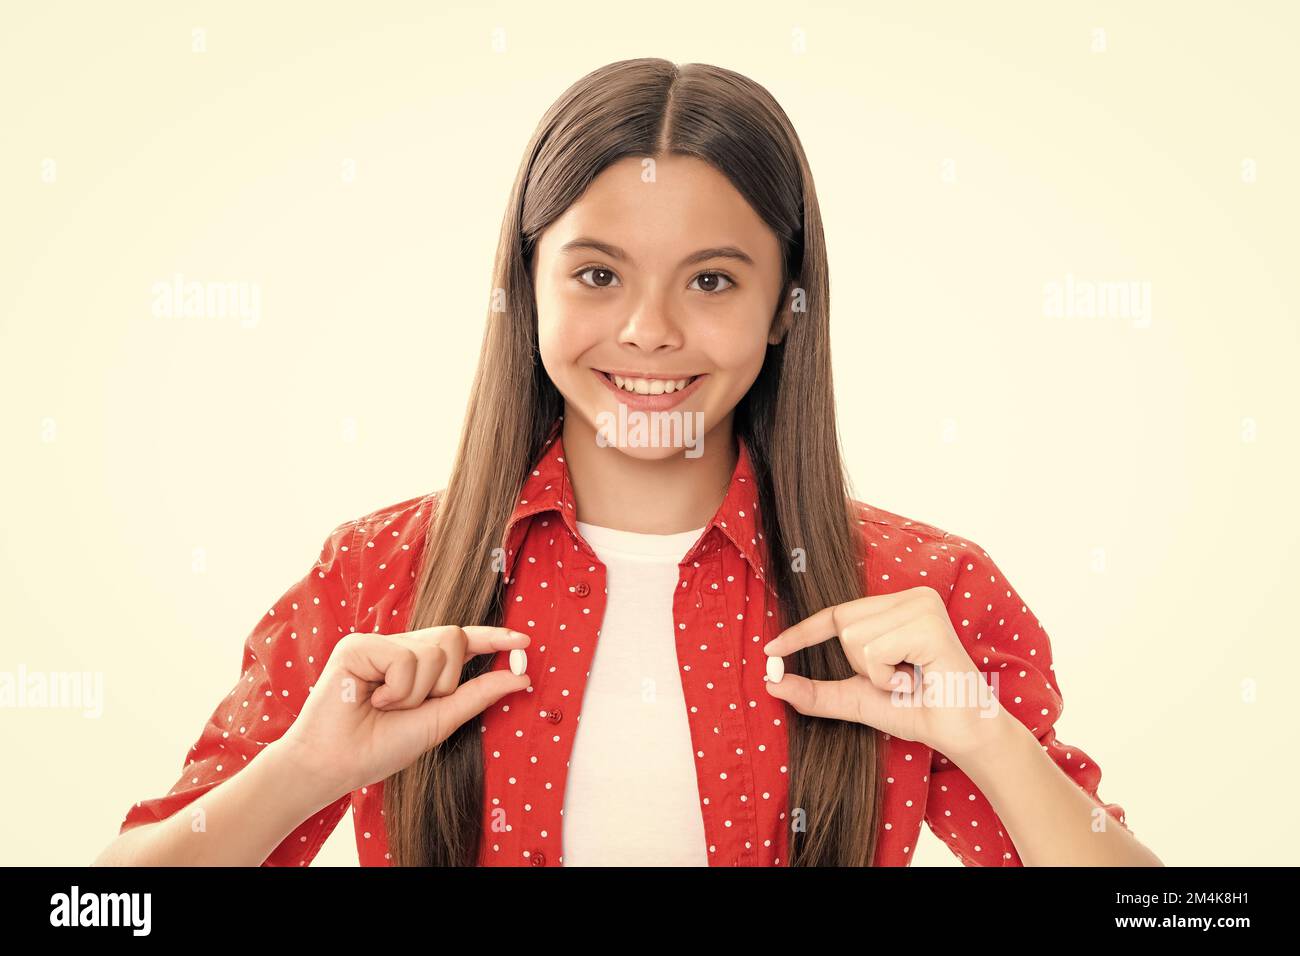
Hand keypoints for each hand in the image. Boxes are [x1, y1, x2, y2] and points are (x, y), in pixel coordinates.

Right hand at [278, 626, 530, 802]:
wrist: (337, 764)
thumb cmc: (380, 747)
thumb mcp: (440, 720)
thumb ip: (478, 695)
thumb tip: (521, 677)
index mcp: (419, 664)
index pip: (463, 641)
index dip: (493, 638)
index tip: (524, 642)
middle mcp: (401, 647)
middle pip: (454, 639)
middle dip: (445, 681)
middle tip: (412, 706)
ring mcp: (380, 643)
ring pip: (432, 650)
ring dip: (416, 692)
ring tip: (385, 707)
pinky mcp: (358, 645)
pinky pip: (404, 658)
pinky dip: (397, 689)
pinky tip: (371, 699)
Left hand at [761, 586, 1004, 760]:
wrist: (960, 734)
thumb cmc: (917, 711)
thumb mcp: (857, 698)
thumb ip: (816, 692)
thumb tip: (771, 683)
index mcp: (896, 606)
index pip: (837, 612)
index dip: (801, 633)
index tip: (770, 650)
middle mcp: (911, 597)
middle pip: (842, 623)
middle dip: (858, 664)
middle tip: (895, 679)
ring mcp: (922, 606)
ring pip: (854, 637)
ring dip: (874, 673)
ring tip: (907, 680)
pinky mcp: (929, 625)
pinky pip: (875, 650)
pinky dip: (886, 676)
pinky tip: (914, 681)